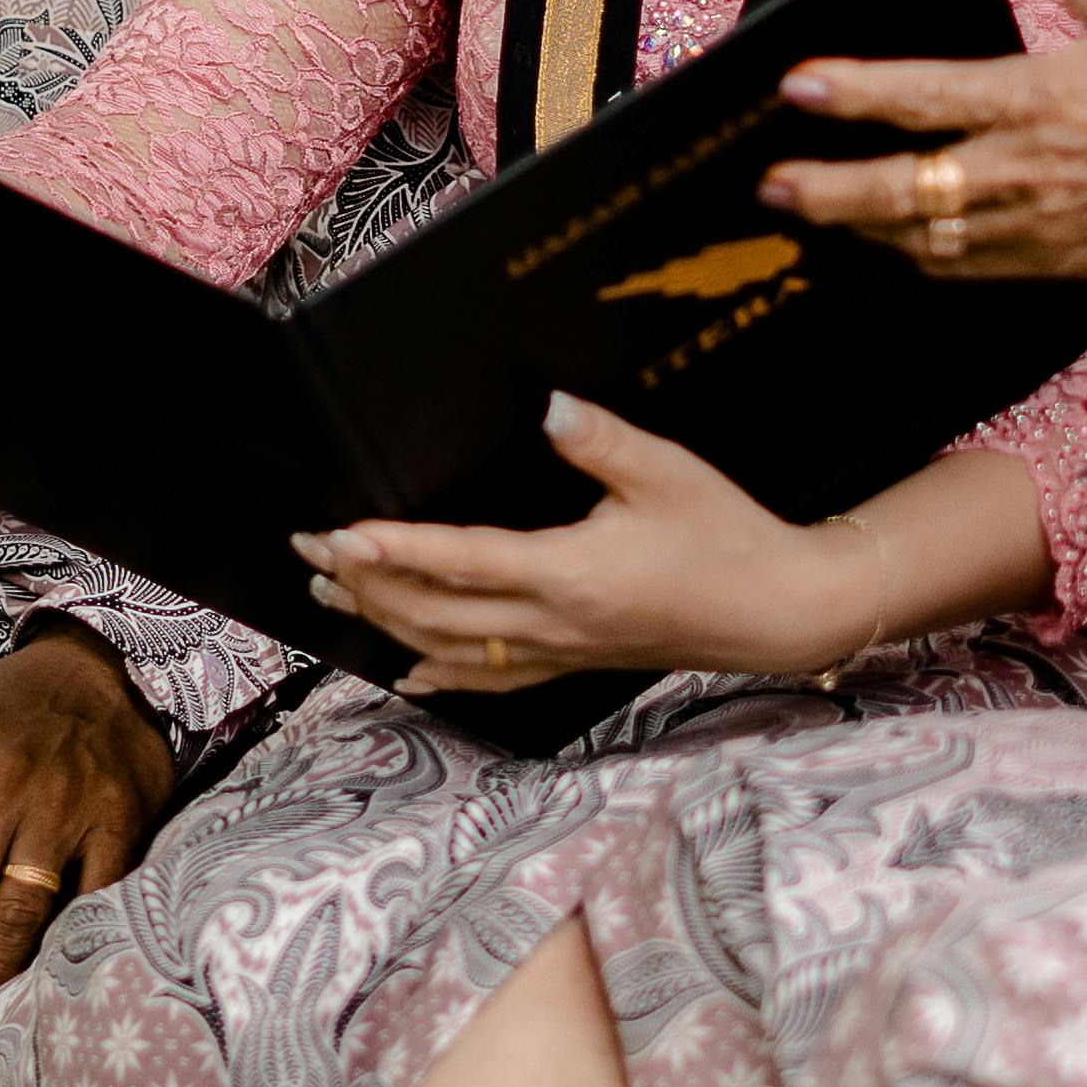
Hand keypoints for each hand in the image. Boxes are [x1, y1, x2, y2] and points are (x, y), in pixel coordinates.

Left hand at [298, 395, 888, 694]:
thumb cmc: (728, 537)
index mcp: (570, 572)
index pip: (461, 560)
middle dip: (364, 584)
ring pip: (449, 648)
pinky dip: (439, 674)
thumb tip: (550, 407)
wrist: (775, 612)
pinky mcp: (572, 661)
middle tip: (311, 553)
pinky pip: (491, 679)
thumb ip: (600, 441)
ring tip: (332, 597)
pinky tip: (408, 672)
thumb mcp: (667, 473)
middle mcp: (553, 621)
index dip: (395, 549)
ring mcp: (559, 649)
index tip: (341, 535)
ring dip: (384, 622)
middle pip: (433, 612)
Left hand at [760, 0, 1086, 310]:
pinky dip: (913, 255)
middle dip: (828, 189)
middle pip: (903, 187)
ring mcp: (1029, 225)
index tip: (800, 87)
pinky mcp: (1044, 263)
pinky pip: (958, 267)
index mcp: (1038, 99)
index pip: (926, 96)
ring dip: (859, 228)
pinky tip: (885, 243)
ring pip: (920, 236)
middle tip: (774, 184)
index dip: (855, 93)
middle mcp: (1023, 169)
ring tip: (809, 215)